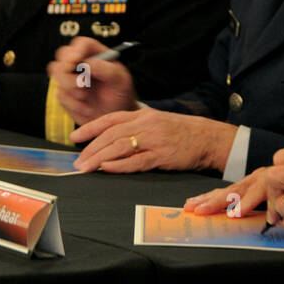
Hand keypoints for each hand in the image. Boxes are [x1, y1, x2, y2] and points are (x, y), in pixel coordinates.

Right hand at [47, 36, 137, 123]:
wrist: (114, 114)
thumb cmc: (120, 93)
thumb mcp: (120, 80)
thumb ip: (106, 69)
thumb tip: (87, 64)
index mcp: (96, 53)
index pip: (81, 44)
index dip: (75, 50)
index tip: (74, 62)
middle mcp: (80, 62)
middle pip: (62, 56)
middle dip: (67, 71)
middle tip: (81, 84)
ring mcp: (70, 77)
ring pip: (58, 76)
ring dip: (71, 90)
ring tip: (86, 97)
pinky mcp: (65, 92)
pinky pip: (60, 95)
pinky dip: (73, 104)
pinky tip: (86, 108)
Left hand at [70, 107, 236, 172]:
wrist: (208, 137)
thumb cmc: (182, 132)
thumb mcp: (157, 123)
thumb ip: (135, 128)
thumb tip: (112, 140)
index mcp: (143, 115)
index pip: (110, 119)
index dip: (90, 128)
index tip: (74, 137)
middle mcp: (146, 124)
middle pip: (111, 135)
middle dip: (90, 148)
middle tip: (77, 161)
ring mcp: (154, 140)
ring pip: (119, 147)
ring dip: (99, 158)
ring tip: (86, 167)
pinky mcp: (162, 155)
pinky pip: (137, 161)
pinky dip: (120, 165)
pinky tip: (107, 167)